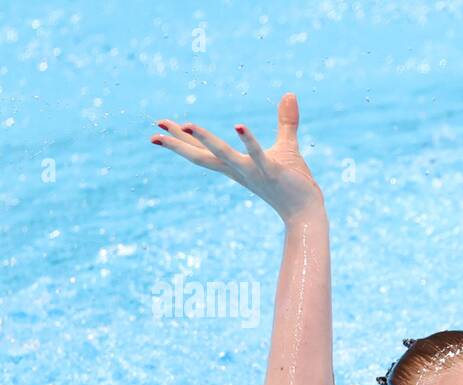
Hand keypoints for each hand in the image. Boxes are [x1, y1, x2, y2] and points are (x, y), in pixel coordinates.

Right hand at [151, 93, 323, 223]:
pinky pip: (257, 156)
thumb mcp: (287, 147)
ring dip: (205, 140)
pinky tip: (238, 125)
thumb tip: (290, 94)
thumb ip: (285, 121)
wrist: (307, 210)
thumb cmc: (295, 182)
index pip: (204, 151)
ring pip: (224, 156)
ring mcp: (254, 172)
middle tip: (154, 133)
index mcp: (237, 166)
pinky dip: (248, 141)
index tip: (160, 125)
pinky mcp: (273, 173)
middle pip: (203, 156)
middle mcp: (239, 170)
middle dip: (179, 144)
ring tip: (186, 124)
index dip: (182, 139)